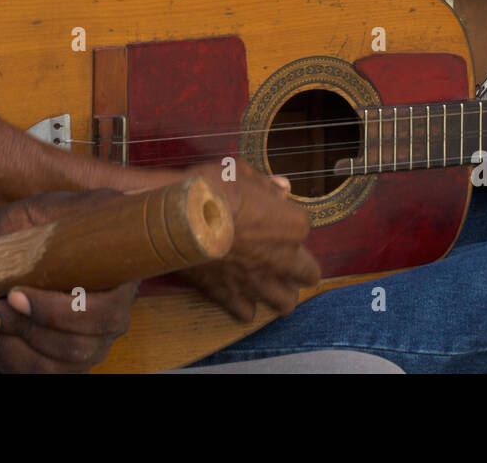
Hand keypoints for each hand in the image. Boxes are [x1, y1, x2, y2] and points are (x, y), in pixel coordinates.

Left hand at [0, 191, 136, 372]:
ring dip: (3, 343)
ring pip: (49, 365)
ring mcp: (85, 350)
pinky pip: (30, 374)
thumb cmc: (30, 232)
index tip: (15, 293)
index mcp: (118, 284)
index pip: (106, 312)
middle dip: (21, 327)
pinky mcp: (57, 366)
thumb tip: (115, 202)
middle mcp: (109, 323)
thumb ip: (75, 211)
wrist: (3, 258)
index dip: (62, 312)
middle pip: (75, 345)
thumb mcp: (45, 213)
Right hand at [178, 162, 318, 322]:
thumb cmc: (212, 189)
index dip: (287, 220)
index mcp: (292, 225)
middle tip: (282, 257)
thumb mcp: (240, 172)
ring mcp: (258, 282)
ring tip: (265, 280)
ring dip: (279, 292)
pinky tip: (236, 291)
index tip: (272, 215)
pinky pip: (248, 313)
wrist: (178, 219)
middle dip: (300, 268)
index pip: (304, 226)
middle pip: (308, 274)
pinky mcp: (231, 297)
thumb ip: (264, 184)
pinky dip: (244, 304)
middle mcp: (283, 259)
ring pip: (285, 302)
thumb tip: (280, 189)